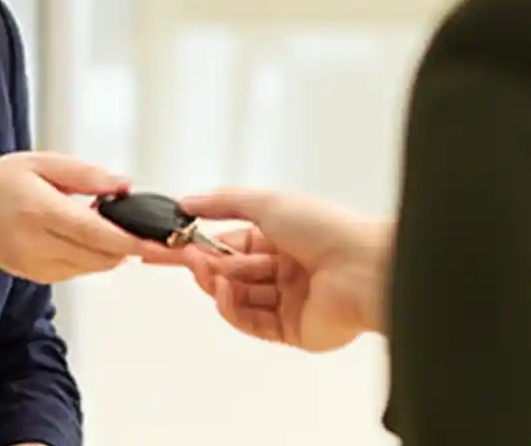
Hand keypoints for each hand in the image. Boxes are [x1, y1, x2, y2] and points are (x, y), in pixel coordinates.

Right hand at [0, 152, 143, 284]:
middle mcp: (36, 243)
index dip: (129, 238)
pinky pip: (78, 271)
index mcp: (38, 210)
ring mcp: (36, 264)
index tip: (153, 238)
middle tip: (136, 223)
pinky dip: (91, 256)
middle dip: (126, 244)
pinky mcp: (38, 276)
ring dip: (110, 250)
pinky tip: (82, 235)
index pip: (94, 233)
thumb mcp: (42, 162)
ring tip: (102, 222)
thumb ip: (86, 175)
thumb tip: (123, 185)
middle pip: (100, 257)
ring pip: (93, 267)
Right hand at [142, 189, 393, 352]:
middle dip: (203, 263)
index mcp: (283, 237)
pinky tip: (225, 291)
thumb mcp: (268, 202)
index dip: (198, 242)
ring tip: (204, 269)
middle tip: (175, 255)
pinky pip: (250, 322)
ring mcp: (288, 301)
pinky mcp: (290, 330)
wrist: (365, 270)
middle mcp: (286, 269)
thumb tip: (188, 201)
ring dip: (216, 283)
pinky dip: (231, 307)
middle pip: (230, 271)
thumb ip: (224, 202)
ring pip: (236, 297)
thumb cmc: (327, 229)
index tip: (165, 243)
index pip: (229, 241)